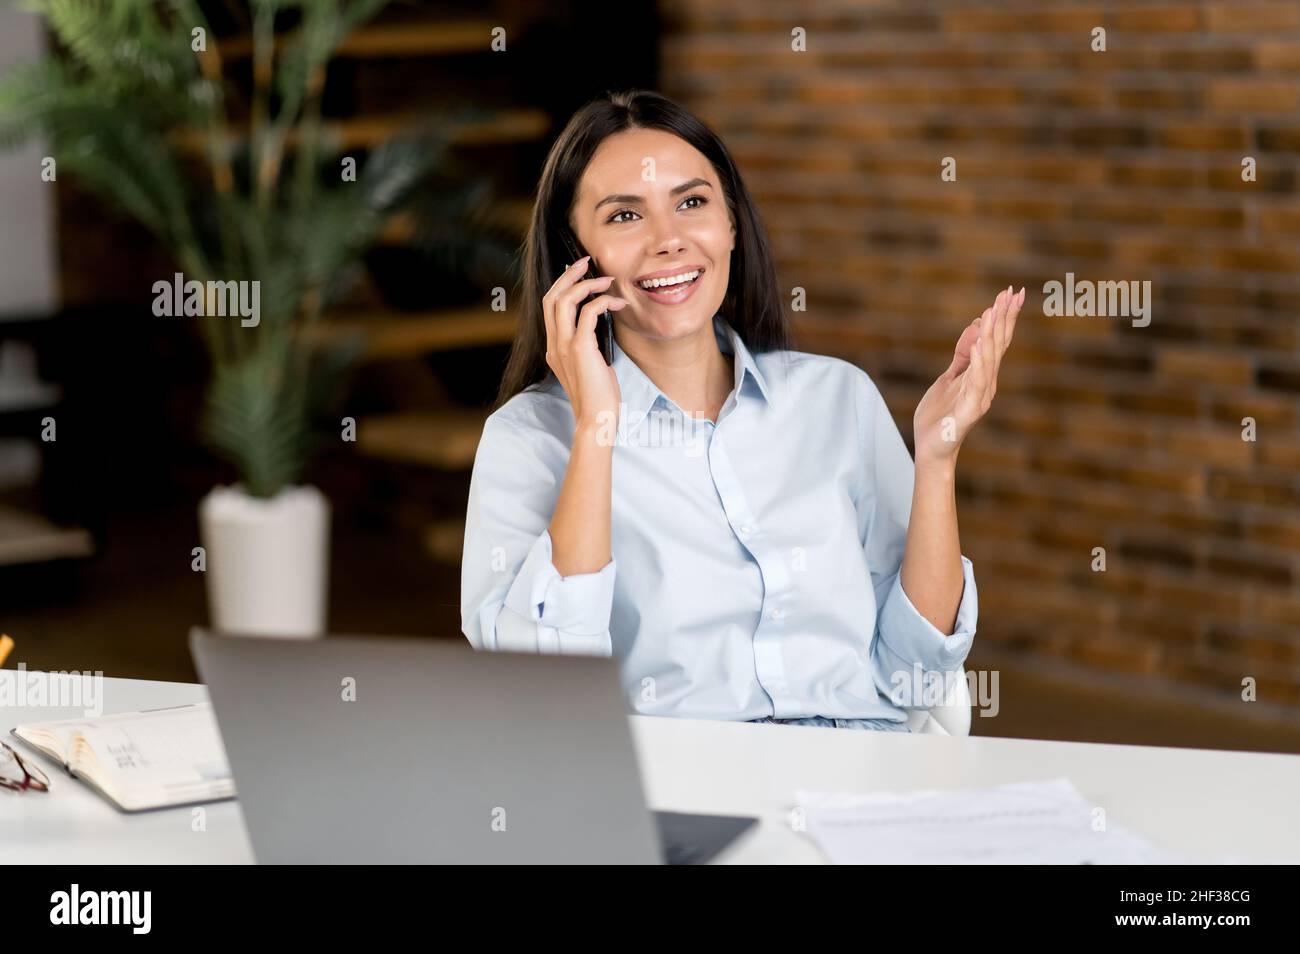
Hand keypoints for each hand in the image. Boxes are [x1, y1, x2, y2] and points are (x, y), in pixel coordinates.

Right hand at [542, 255, 627, 430]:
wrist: (596, 420)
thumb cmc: (598, 397)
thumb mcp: (590, 366)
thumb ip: (588, 346)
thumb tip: (601, 323)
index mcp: (554, 348)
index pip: (549, 307)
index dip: (563, 285)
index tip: (580, 273)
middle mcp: (554, 344)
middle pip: (551, 297)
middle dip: (569, 275)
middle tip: (587, 262)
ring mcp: (563, 346)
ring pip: (564, 300)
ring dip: (586, 285)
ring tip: (607, 280)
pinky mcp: (579, 349)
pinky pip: (589, 313)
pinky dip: (603, 302)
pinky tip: (618, 304)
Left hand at [913, 285, 1022, 466]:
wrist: (931, 448)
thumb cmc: (940, 416)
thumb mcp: (949, 378)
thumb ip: (962, 356)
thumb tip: (975, 329)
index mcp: (982, 375)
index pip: (996, 340)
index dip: (1004, 316)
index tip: (1011, 292)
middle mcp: (986, 383)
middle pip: (998, 345)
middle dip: (1004, 318)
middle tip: (1012, 292)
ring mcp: (980, 396)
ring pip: (989, 360)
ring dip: (992, 334)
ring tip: (995, 310)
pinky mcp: (969, 410)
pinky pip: (976, 382)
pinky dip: (979, 362)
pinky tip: (981, 344)